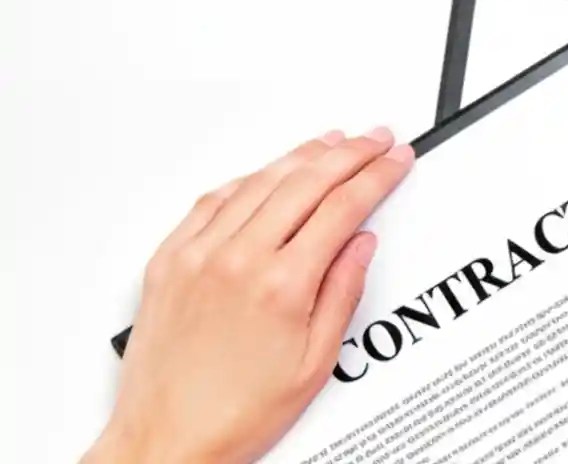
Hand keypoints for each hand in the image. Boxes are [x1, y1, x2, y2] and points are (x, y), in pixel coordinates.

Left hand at [83, 129, 414, 463]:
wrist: (166, 440)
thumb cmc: (234, 414)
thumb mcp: (315, 363)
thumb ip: (343, 293)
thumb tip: (360, 244)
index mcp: (281, 285)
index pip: (343, 207)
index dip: (376, 175)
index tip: (394, 160)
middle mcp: (237, 260)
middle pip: (305, 181)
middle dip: (348, 153)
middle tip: (373, 140)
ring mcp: (198, 255)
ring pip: (259, 180)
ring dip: (301, 155)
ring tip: (330, 143)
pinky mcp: (169, 260)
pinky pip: (212, 200)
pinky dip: (248, 177)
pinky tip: (266, 172)